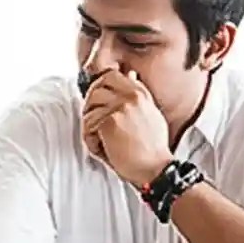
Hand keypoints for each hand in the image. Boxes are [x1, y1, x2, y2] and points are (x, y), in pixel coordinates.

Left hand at [81, 70, 171, 187]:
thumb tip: (130, 74)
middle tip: (95, 124)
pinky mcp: (109, 122)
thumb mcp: (150, 113)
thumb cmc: (152, 147)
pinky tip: (104, 148)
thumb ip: (138, 93)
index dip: (99, 88)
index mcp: (140, 92)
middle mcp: (131, 96)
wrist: (155, 168)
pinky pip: (87, 126)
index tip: (98, 103)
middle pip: (95, 90)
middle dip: (90, 107)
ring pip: (88, 109)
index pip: (109, 76)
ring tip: (103, 140)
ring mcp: (120, 107)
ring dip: (90, 127)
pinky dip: (91, 141)